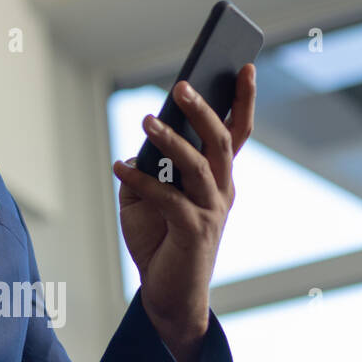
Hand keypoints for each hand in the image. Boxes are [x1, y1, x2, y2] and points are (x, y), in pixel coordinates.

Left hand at [111, 64, 256, 361]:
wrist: (168, 295)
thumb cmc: (159, 240)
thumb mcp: (146, 199)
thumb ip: (147, 170)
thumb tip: (139, 145)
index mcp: (217, 178)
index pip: (236, 133)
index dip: (242, 100)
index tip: (241, 66)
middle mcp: (222, 191)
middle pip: (220, 141)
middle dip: (203, 109)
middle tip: (182, 84)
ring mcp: (211, 211)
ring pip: (197, 165)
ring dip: (171, 139)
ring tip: (147, 119)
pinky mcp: (193, 231)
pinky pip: (166, 196)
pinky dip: (140, 178)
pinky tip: (119, 166)